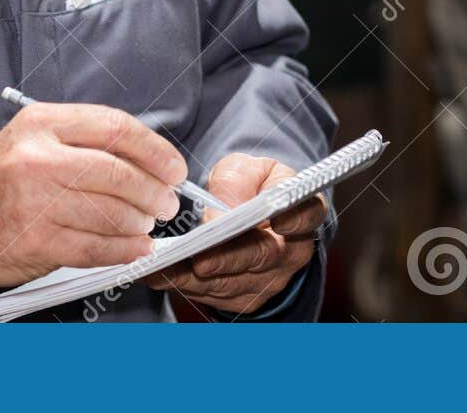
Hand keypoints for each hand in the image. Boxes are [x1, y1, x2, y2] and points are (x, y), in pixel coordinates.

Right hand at [0, 102, 185, 295]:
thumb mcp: (31, 140)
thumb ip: (84, 141)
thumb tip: (148, 159)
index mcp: (41, 123)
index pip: (115, 127)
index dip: (155, 149)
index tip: (174, 167)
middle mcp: (37, 158)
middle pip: (118, 172)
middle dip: (153, 190)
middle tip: (166, 202)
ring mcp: (34, 202)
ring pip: (111, 212)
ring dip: (140, 223)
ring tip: (147, 225)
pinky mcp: (35, 242)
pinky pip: (95, 248)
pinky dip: (124, 250)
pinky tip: (135, 249)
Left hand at [145, 153, 325, 315]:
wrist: (247, 213)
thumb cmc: (249, 186)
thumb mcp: (245, 168)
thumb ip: (236, 180)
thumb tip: (220, 213)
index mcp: (301, 210)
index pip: (307, 214)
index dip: (296, 219)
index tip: (278, 220)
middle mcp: (292, 250)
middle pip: (265, 257)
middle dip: (229, 258)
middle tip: (200, 258)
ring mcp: (270, 279)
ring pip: (234, 282)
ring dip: (197, 277)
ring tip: (164, 267)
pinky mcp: (245, 297)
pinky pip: (215, 296)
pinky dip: (185, 286)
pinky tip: (158, 275)